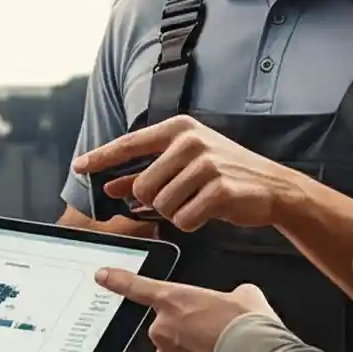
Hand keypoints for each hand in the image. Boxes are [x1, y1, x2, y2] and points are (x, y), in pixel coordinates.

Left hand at [71, 115, 308, 231]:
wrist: (273, 186)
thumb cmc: (226, 175)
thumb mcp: (186, 164)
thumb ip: (148, 173)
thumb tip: (112, 186)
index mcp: (179, 129)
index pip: (129, 143)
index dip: (101, 157)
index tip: (79, 166)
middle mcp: (190, 141)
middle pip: (143, 186)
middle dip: (155, 202)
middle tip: (180, 199)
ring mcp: (205, 163)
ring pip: (162, 205)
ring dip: (175, 213)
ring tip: (197, 203)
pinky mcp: (219, 188)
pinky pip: (184, 219)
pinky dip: (192, 223)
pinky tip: (209, 212)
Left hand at [95, 267, 278, 351]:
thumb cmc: (248, 328)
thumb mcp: (245, 296)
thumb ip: (229, 295)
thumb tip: (236, 299)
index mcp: (175, 299)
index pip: (138, 287)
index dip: (118, 280)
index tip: (102, 276)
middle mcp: (163, 328)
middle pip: (166, 327)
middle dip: (184, 330)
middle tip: (210, 334)